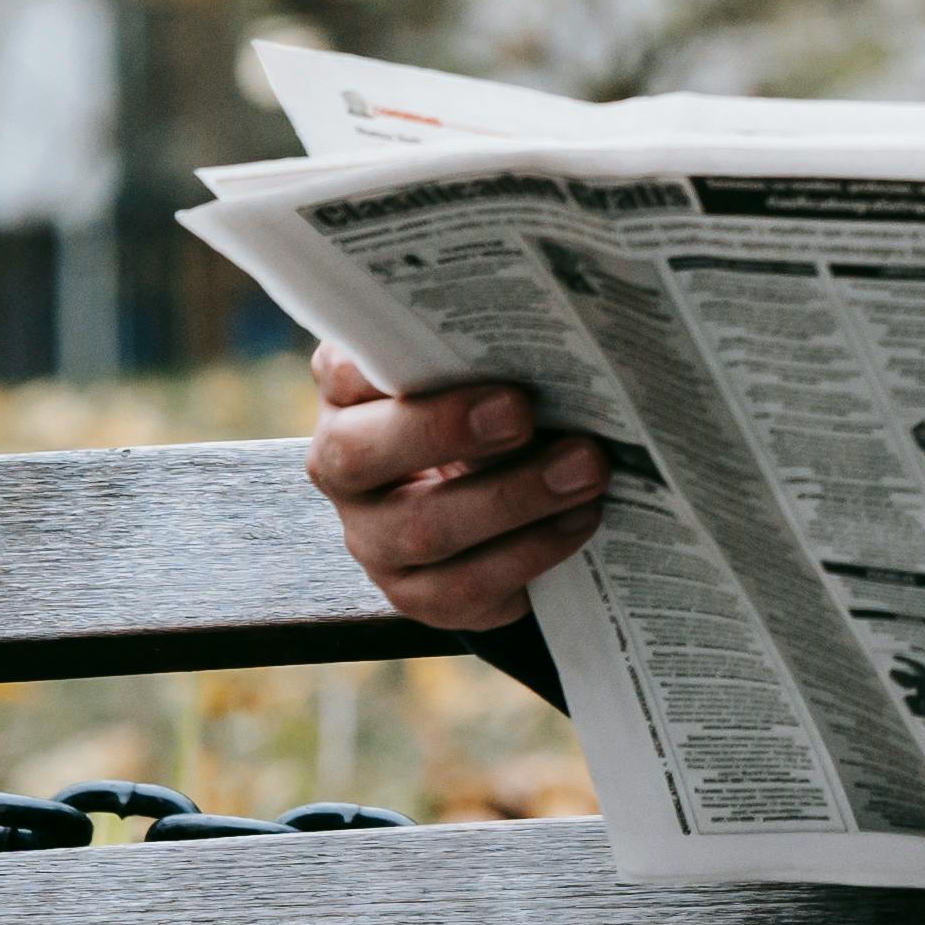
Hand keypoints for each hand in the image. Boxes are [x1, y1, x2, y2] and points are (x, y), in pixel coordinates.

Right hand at [304, 350, 609, 631]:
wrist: (507, 499)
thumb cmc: (493, 411)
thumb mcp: (483, 374)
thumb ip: (485, 352)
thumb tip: (544, 328)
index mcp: (351, 401)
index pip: (339, 373)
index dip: (383, 364)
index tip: (454, 346)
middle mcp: (346, 474)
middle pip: (358, 455)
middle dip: (442, 431)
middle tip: (521, 412)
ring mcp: (375, 542)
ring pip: (421, 530)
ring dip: (511, 499)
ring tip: (585, 469)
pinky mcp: (419, 596)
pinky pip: (463, 588)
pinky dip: (530, 552)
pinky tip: (579, 518)